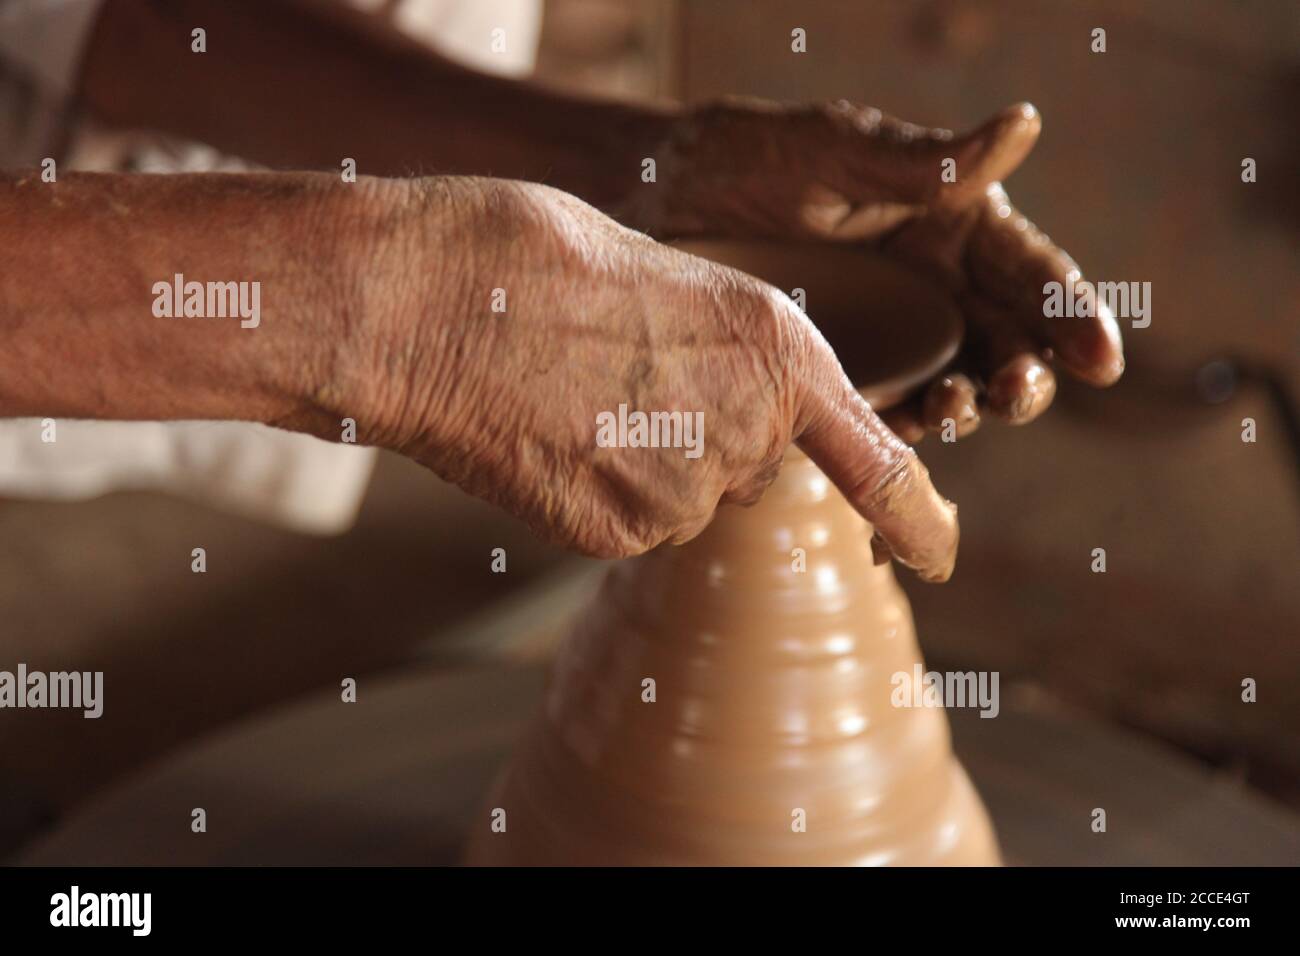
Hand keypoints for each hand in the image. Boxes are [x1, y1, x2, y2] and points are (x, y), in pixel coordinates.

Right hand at [345, 178, 959, 579]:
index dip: (916, 517)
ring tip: (574, 396)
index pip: (878, 464)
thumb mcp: (675, 286)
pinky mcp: (617, 534)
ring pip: (683, 499)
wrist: (441, 299)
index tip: (943, 555)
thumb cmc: (548, 263)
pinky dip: (599, 491)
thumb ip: (726, 364)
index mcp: (780, 351)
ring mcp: (684, 493)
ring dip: (643, 461)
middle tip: (626, 374)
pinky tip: (552, 438)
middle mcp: (751, 432)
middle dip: (705, 434)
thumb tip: (723, 433)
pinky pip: (629, 525)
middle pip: (748, 469)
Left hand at [618, 99, 1123, 438]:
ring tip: (949, 408)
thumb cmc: (739, 159)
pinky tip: (901, 441)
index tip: (1103, 361)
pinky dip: (902, 438)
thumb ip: (919, 161)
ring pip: (957, 388)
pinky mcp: (837, 378)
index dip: (1074, 317)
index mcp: (949, 221)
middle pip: (1008, 342)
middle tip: (1014, 390)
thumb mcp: (828, 151)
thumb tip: (1023, 126)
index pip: (1031, 273)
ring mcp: (887, 337)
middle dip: (1027, 374)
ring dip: (969, 409)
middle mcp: (931, 285)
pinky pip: (885, 417)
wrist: (647, 205)